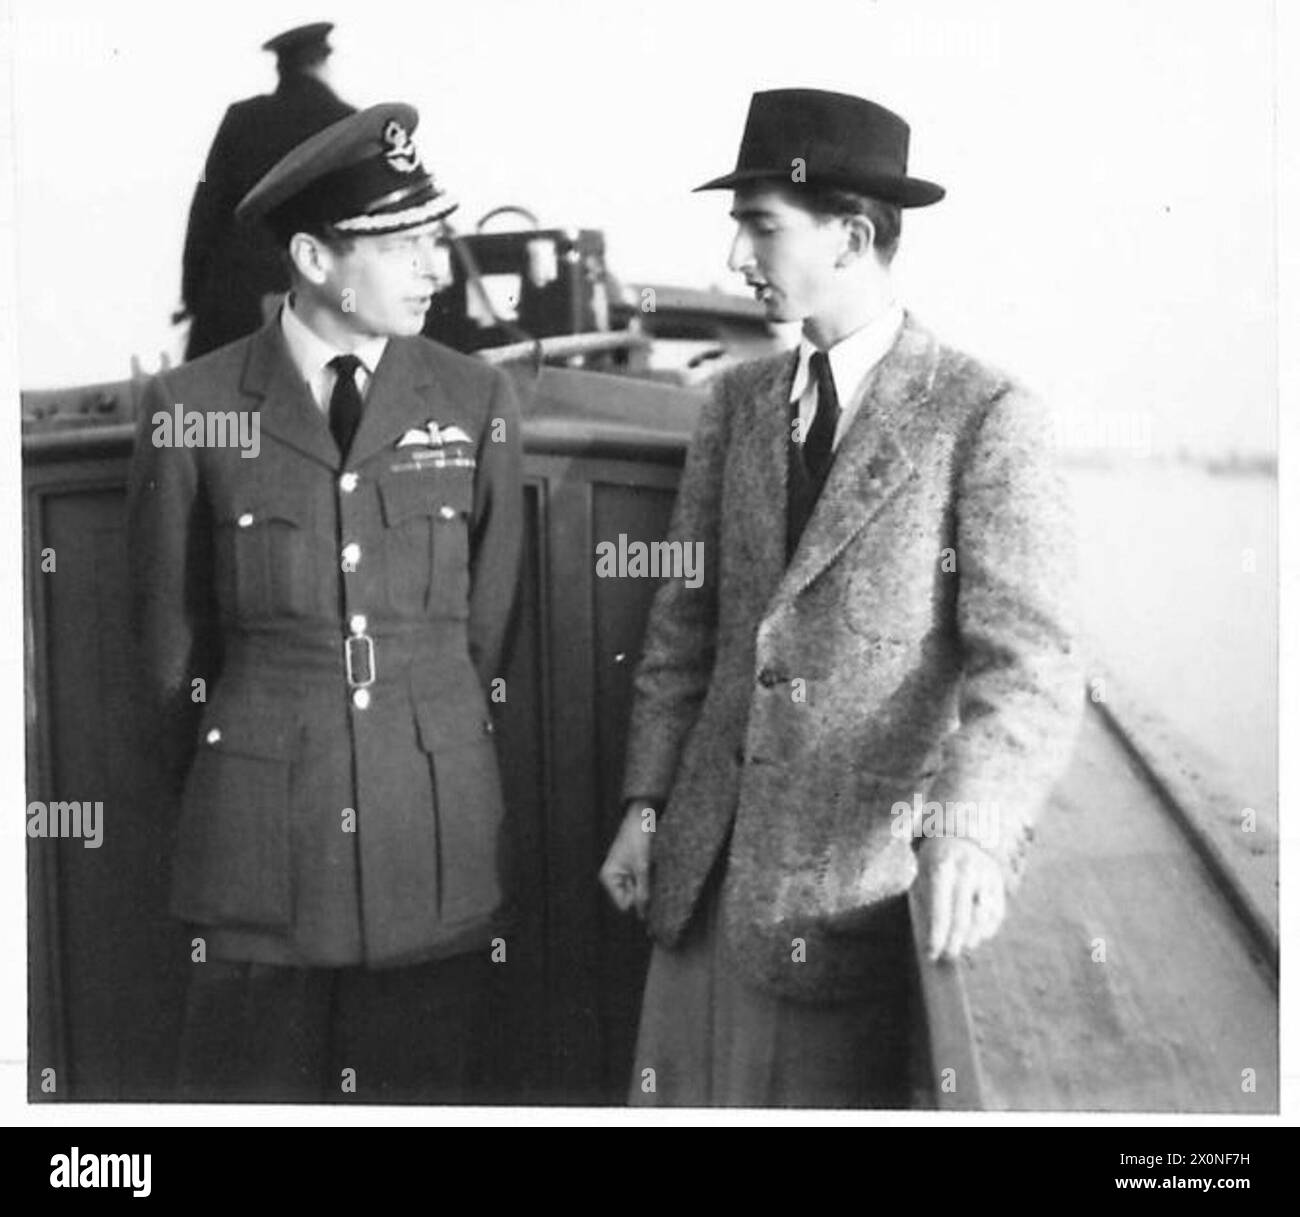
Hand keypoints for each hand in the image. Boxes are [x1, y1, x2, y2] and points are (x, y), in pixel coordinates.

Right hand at [599, 801, 654, 917]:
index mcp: (609, 877)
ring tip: (652, 867)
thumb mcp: (642, 866)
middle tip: (651, 874)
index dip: (638, 901)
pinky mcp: (635, 869)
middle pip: (632, 899)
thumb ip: (642, 891)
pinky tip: (653, 866)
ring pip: (640, 891)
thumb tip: (643, 917)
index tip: (648, 887)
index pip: (624, 905)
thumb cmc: (638, 837)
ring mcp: (625, 873)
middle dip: (644, 892)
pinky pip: (644, 882)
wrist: (643, 815)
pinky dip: (651, 878)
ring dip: (649, 884)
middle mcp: (614, 878)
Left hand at [913, 837, 1004, 961]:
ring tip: (960, 948)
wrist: (959, 839)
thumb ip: (925, 907)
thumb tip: (930, 944)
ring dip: (971, 938)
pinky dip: (986, 930)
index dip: (936, 935)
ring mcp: (986, 876)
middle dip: (954, 942)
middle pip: (962, 917)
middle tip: (947, 957)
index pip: (939, 909)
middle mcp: (966, 870)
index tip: (931, 954)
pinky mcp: (998, 883)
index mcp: (941, 867)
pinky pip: (995, 914)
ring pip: (982, 918)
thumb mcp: (922, 878)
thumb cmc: (933, 866)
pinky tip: (975, 938)